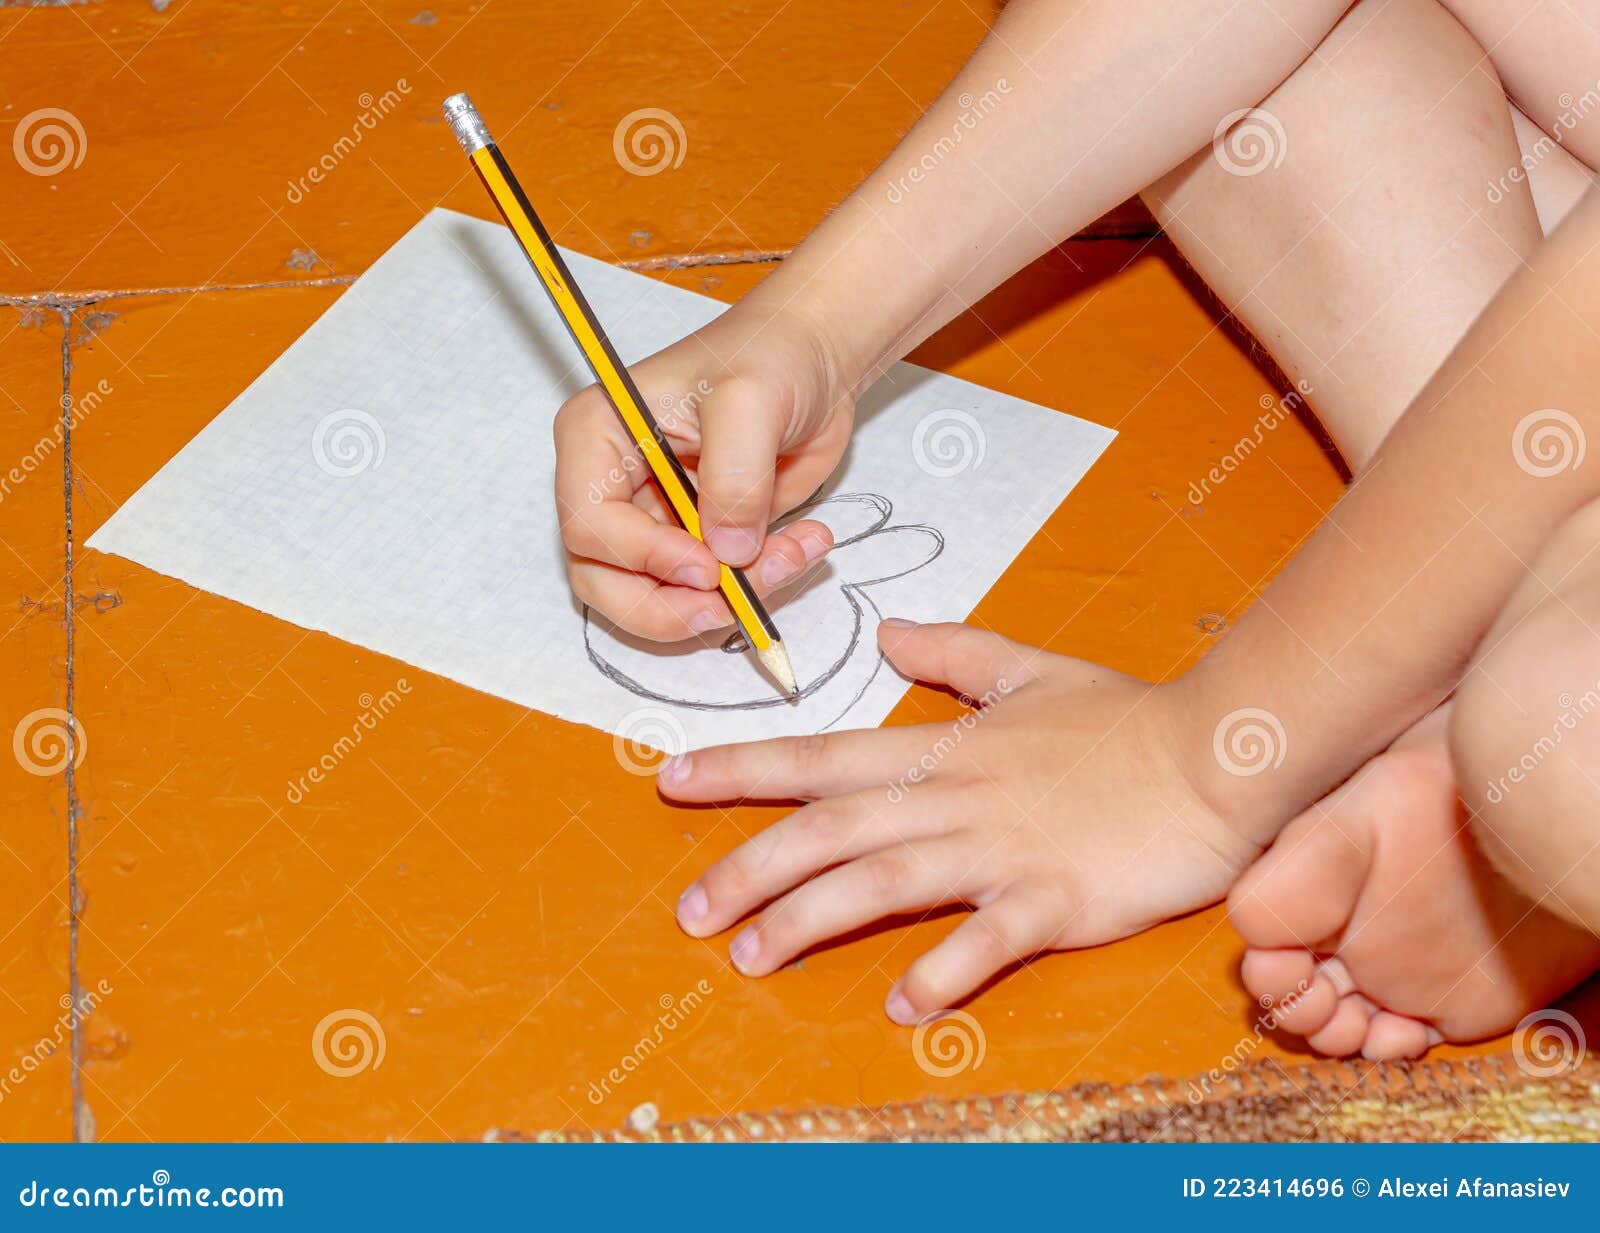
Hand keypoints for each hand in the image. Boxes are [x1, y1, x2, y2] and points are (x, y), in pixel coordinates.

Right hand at [554, 297, 855, 639]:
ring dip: (727, 600)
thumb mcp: (751, 400)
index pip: (588, 526)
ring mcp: (655, 519)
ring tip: (792, 556)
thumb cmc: (770, 355)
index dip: (643, 558)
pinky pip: (712, 591)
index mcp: (598, 437)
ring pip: (661, 598)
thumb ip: (735, 476)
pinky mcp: (697, 541)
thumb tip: (729, 552)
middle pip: (606, 581)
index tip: (708, 565)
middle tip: (730, 605)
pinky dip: (758, 586)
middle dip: (669, 607)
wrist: (815, 361)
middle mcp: (613, 485)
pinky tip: (801, 547)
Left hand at [658, 620, 1264, 1022]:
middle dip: (748, 867)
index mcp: (946, 747)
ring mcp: (1002, 850)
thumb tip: (887, 629)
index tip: (670, 777)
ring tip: (750, 958)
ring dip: (808, 920)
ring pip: (882, 882)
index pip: (823, 755)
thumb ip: (953, 652)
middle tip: (689, 911)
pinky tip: (904, 1007)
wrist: (1218, 754)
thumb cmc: (1125, 718)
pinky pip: (988, 941)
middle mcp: (956, 798)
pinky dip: (944, 972)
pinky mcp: (1055, 899)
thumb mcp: (1030, 667)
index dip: (743, 767)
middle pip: (830, 830)